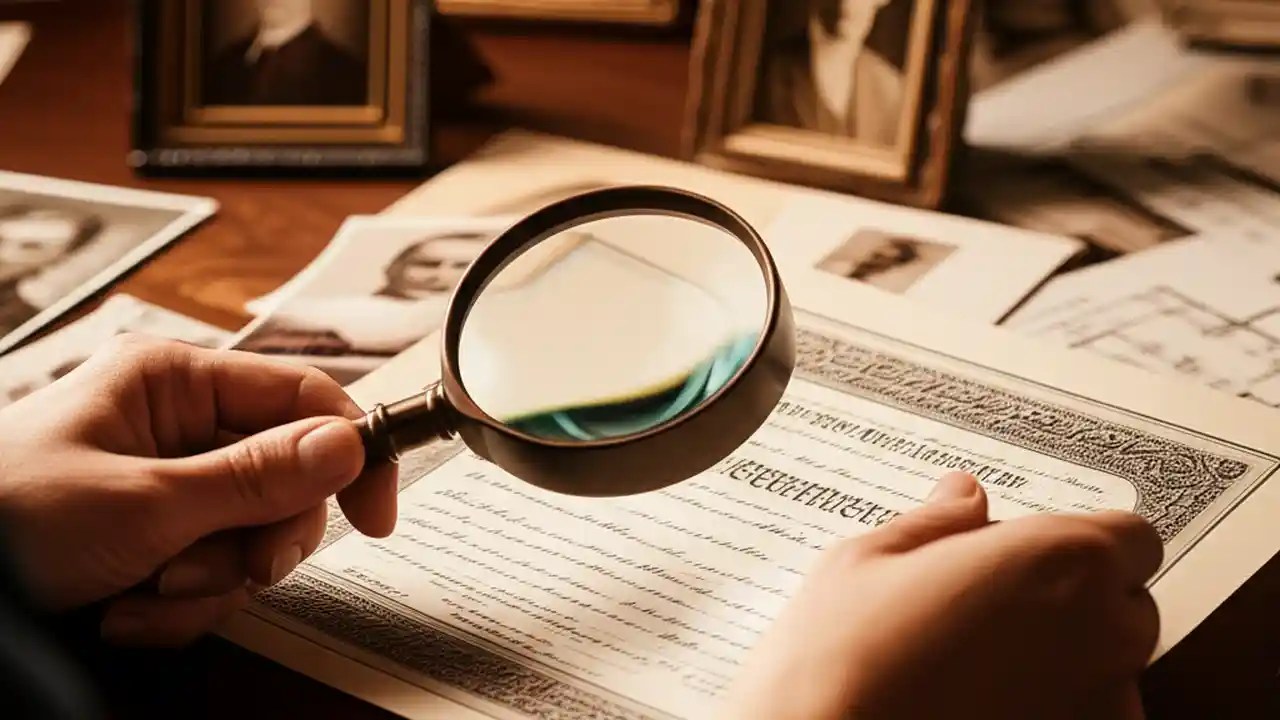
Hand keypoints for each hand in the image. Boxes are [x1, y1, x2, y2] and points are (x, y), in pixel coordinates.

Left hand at [0, 334, 397, 645]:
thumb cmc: (9, 518)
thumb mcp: (144, 502)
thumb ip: (256, 477)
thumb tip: (349, 445)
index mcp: (176, 382)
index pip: (302, 397)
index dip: (350, 450)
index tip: (375, 513)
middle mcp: (180, 426)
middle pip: (288, 477)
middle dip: (262, 536)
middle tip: (243, 570)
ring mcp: (170, 484)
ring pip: (255, 533)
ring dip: (212, 580)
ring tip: (149, 592)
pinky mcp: (157, 538)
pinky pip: (214, 572)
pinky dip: (180, 605)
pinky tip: (124, 611)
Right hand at [723, 472, 1160, 719]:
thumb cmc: (836, 662)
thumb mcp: (868, 562)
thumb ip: (937, 525)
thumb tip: (963, 497)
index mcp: (1060, 563)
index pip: (1132, 538)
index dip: (1083, 542)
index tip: (1039, 552)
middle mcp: (1101, 637)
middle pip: (1125, 605)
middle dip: (1073, 602)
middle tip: (992, 609)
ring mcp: (1098, 710)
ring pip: (1107, 675)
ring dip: (1064, 666)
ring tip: (976, 669)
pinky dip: (1049, 712)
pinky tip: (982, 707)